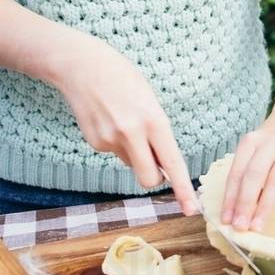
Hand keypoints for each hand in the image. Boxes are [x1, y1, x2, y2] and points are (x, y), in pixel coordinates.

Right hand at [51, 39, 197, 215]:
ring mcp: (109, 140)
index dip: (183, 189)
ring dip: (134, 153)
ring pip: (131, 164)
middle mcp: (131, 133)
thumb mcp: (150, 100)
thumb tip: (160, 165)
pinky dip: (117, 143)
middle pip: (149, 179)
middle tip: (156, 163)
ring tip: (125, 121)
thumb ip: (157, 132)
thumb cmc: (124, 78)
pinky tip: (110, 120)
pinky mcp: (94, 143)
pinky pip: (115, 153)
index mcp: (153, 120)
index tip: (192, 209)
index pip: (172, 163)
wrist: (82, 66)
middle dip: (155, 178)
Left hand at [219, 112, 274, 231]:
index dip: (230, 198)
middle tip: (240, 228)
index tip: (225, 220)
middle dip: (244, 204)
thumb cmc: (273, 137)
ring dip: (264, 206)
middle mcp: (268, 145)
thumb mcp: (257, 146)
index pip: (236, 173)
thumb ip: (249, 171)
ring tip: (257, 227)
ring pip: (274, 181)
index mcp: (250, 142)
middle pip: (253, 177)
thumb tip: (241, 209)